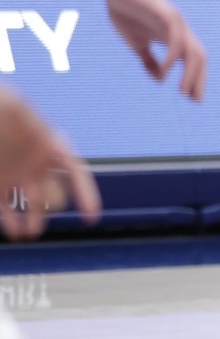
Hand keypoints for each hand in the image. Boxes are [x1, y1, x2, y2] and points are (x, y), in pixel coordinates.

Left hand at [0, 88, 99, 240]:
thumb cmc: (0, 105)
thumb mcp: (13, 104)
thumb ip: (26, 116)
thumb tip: (50, 135)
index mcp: (47, 144)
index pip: (75, 172)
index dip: (86, 194)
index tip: (91, 214)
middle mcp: (36, 164)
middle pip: (55, 192)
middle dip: (53, 206)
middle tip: (47, 213)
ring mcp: (17, 175)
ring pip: (32, 204)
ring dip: (33, 220)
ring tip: (29, 233)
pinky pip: (7, 207)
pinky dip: (10, 221)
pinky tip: (12, 231)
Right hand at [102, 0, 205, 99]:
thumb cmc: (125, 12)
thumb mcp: (137, 43)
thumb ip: (149, 61)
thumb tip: (160, 79)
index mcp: (176, 37)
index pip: (194, 61)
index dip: (196, 79)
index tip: (193, 99)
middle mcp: (181, 30)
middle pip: (200, 59)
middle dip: (199, 80)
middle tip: (195, 100)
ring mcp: (176, 22)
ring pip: (193, 52)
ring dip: (190, 74)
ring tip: (182, 92)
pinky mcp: (166, 15)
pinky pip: (175, 40)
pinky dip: (173, 58)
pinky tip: (167, 71)